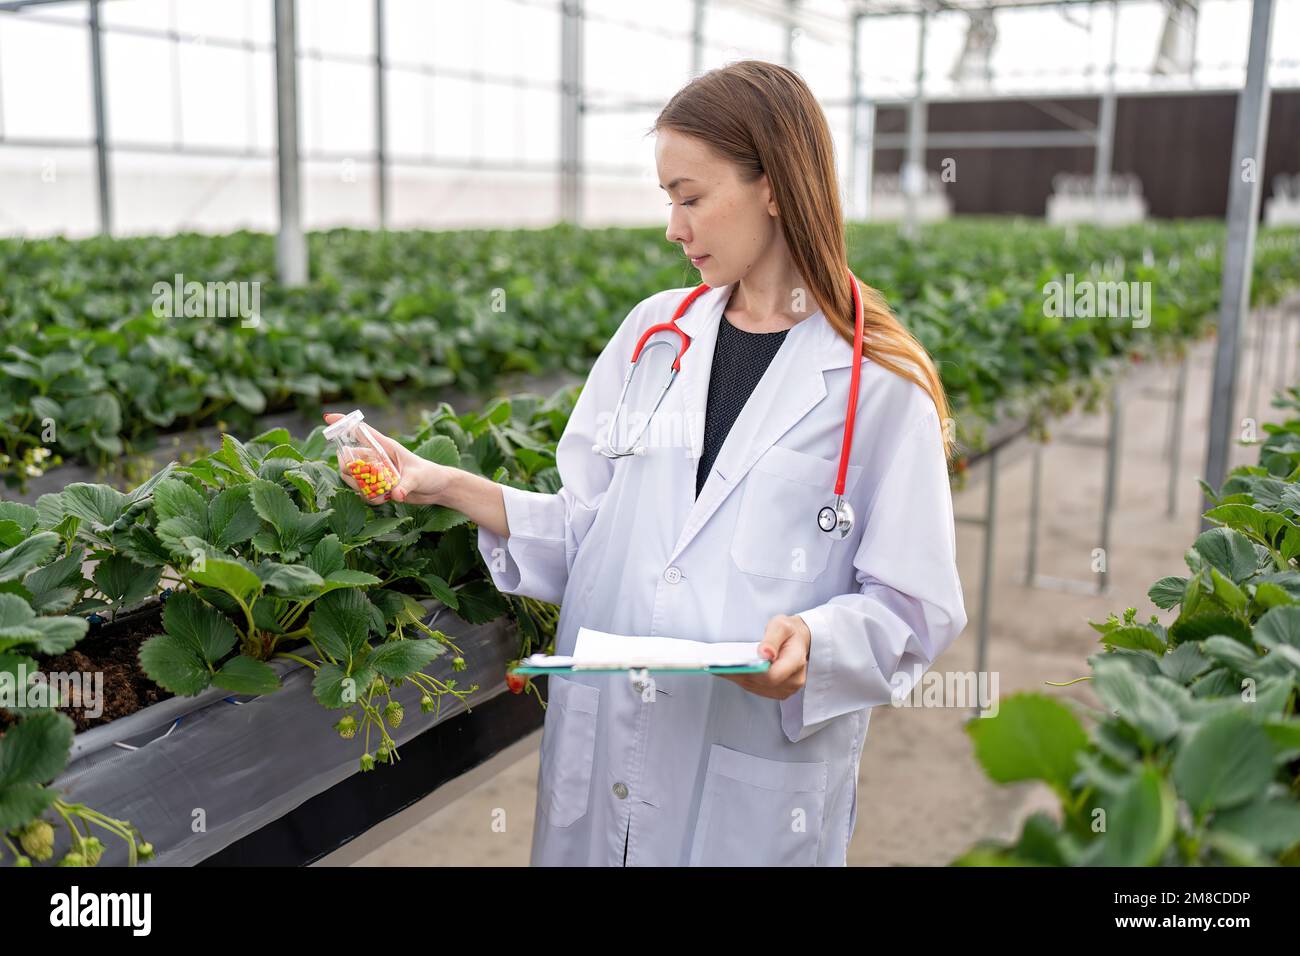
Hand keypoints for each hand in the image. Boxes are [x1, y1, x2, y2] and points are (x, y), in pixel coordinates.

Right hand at [322, 413, 454, 504]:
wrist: (438, 489)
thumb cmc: (431, 475)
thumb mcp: (418, 478)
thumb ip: (406, 485)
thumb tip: (396, 495)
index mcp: (385, 446)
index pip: (361, 430)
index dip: (344, 423)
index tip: (327, 417)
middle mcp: (378, 457)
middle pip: (350, 457)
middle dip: (347, 466)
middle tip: (352, 474)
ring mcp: (376, 472)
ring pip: (353, 476)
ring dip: (357, 485)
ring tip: (375, 493)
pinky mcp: (378, 486)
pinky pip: (363, 491)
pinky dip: (368, 497)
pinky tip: (383, 500)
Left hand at [716, 614, 810, 700]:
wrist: (798, 641)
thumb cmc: (790, 632)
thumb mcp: (781, 626)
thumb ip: (772, 639)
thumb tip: (765, 653)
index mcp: (796, 662)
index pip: (772, 675)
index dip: (752, 672)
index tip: (734, 664)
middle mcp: (793, 680)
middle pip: (760, 683)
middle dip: (739, 673)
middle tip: (718, 664)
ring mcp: (785, 689)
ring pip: (754, 687)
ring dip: (736, 677)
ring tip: (718, 666)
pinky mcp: (775, 691)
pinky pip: (754, 688)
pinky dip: (740, 679)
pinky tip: (728, 670)